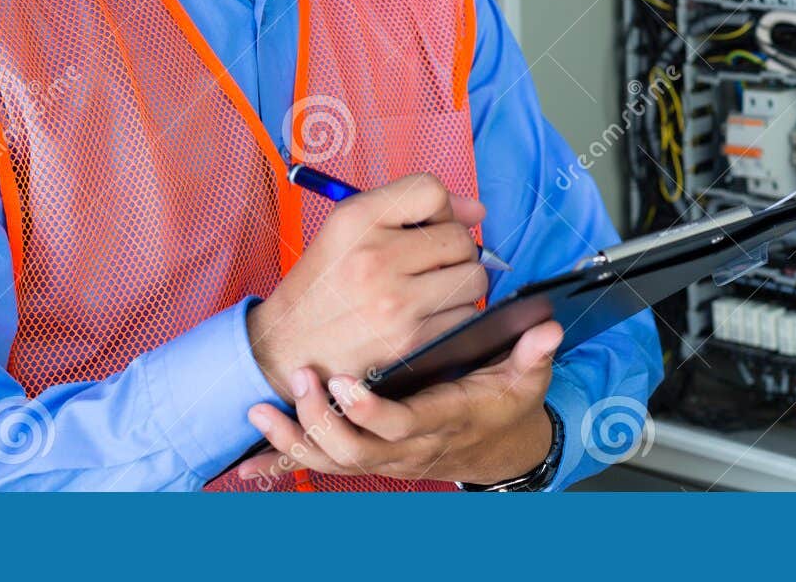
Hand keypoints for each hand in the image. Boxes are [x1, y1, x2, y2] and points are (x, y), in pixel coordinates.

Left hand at [239, 319, 562, 485]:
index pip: (403, 425)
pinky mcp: (368, 457)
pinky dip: (284, 461)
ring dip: (294, 439)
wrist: (496, 446)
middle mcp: (410, 447)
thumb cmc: (504, 405)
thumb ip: (532, 354)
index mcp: (444, 421)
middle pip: (357, 450)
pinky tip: (248, 458)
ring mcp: (386, 457)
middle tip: (300, 380)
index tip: (344, 383)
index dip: (371, 411)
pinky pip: (322, 465)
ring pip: (333, 462)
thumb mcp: (526, 379)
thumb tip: (547, 331)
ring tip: (262, 408)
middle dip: (322, 421)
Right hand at [246, 172, 488, 401]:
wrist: (288, 347)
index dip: (439, 208)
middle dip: (455, 250)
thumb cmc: (324, 285)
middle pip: (460, 238)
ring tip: (431, 289)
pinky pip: (465, 316)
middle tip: (430, 264)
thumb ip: (409, 209)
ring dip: (461, 284)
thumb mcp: (347, 230)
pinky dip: (455, 316)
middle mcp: (375, 257)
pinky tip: (428, 316)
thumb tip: (477, 210)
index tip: (428, 227)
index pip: (432, 190)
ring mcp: (394, 302)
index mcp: (355, 220)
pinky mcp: (409, 341)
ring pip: (472, 278)